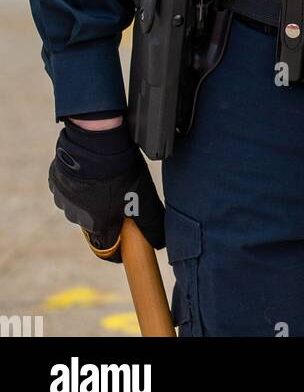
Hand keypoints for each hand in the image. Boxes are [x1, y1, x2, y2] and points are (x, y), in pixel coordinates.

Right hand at [48, 119, 164, 262]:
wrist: (97, 140)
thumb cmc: (122, 172)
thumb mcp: (145, 200)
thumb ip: (151, 226)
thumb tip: (158, 243)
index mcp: (98, 227)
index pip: (106, 250)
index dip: (119, 247)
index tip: (127, 239)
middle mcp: (76, 218)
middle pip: (94, 225)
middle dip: (108, 215)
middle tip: (122, 196)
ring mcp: (64, 199)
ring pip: (81, 205)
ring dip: (92, 198)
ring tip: (108, 178)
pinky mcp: (56, 181)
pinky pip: (69, 188)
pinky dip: (80, 183)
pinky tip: (92, 170)